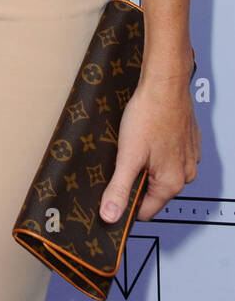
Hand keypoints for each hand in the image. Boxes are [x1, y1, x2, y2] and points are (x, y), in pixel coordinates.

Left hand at [100, 77, 199, 222]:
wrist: (165, 84)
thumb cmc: (149, 115)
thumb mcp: (127, 156)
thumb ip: (119, 189)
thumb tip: (110, 216)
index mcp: (172, 183)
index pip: (145, 212)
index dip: (126, 204)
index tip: (113, 193)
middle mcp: (185, 174)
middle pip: (153, 191)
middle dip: (136, 179)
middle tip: (123, 159)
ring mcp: (189, 157)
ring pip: (161, 172)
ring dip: (146, 163)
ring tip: (135, 144)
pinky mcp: (188, 142)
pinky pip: (169, 155)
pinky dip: (156, 149)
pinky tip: (147, 135)